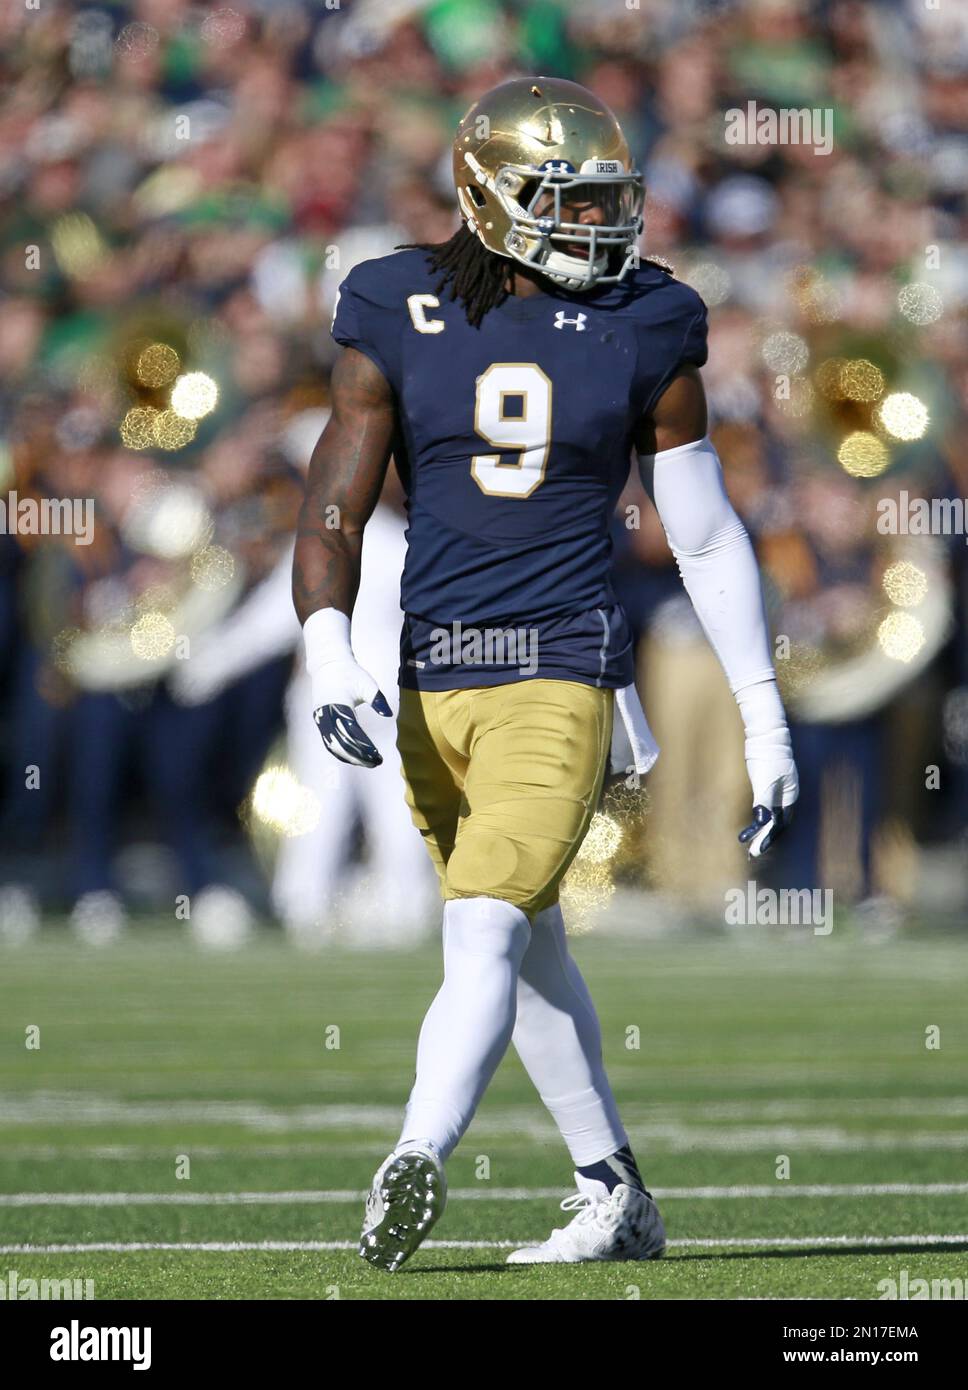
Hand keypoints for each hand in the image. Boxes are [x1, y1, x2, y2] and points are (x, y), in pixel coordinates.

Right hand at [303, 608, 390, 769]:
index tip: (377, 755)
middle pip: (342, 744)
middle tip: (376, 762)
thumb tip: (389, 714)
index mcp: (339, 705)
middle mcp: (327, 714)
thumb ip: (377, 699)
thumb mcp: (367, 684)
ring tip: (368, 763)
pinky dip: (341, 751)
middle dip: (359, 756)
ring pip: (333, 745)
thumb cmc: (350, 673)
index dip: (365, 747)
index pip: (352, 733)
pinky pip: (329, 741)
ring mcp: (321, 719)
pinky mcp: (320, 720)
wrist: (328, 664)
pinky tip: (354, 758)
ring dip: (350, 757)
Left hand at [739, 727, 798, 857]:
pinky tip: (751, 826)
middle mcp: (787, 795)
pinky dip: (758, 818)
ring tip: (747, 845)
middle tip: (751, 854)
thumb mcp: (765, 780)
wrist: (767, 733)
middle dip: (764, 838)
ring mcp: (779, 790)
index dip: (768, 838)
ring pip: (771, 816)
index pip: (780, 823)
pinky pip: (765, 806)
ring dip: (761, 831)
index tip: (755, 849)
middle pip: (777, 823)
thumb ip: (764, 800)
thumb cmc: (768, 755)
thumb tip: (762, 821)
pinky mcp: (769, 784)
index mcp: (790, 796)